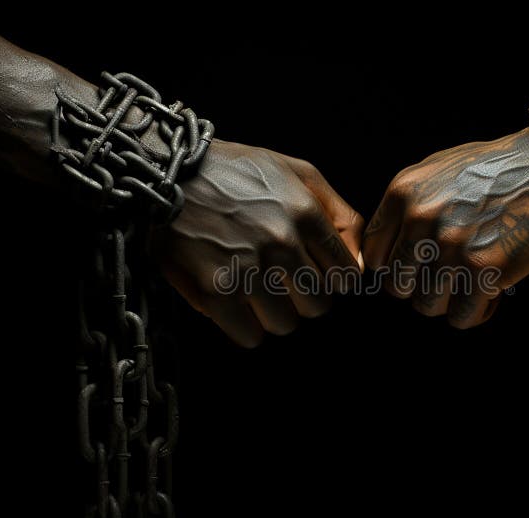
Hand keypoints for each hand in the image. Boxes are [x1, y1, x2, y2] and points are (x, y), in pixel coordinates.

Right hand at [154, 140, 363, 346]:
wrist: (168, 171)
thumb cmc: (236, 170)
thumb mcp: (297, 170)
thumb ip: (338, 212)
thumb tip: (360, 259)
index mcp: (306, 213)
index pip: (345, 276)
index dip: (330, 281)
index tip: (311, 275)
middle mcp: (282, 243)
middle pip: (317, 306)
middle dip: (302, 298)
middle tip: (279, 283)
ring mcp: (249, 268)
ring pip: (285, 324)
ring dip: (271, 314)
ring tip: (252, 291)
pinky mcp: (215, 291)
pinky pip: (249, 335)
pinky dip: (243, 327)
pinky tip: (233, 305)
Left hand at [362, 129, 528, 327]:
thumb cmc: (491, 171)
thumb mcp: (433, 171)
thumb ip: (404, 208)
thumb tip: (380, 253)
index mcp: (403, 194)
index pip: (374, 256)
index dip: (395, 269)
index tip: (416, 269)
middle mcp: (421, 219)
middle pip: (397, 287)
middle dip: (419, 288)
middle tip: (445, 278)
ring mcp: (451, 245)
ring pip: (427, 305)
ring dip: (449, 302)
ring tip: (469, 284)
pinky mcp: (484, 268)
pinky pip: (462, 315)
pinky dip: (475, 312)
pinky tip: (489, 294)